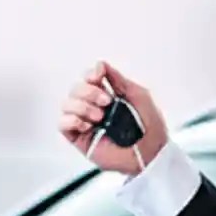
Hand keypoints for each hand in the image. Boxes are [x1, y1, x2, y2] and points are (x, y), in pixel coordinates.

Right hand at [59, 61, 169, 175]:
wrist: (152, 151)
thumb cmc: (150, 127)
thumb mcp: (138, 95)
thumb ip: (118, 79)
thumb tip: (100, 64)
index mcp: (108, 96)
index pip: (89, 79)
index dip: (90, 74)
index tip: (99, 75)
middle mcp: (94, 108)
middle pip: (76, 89)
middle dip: (89, 92)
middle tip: (107, 102)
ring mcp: (87, 123)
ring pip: (67, 104)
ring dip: (82, 106)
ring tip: (100, 117)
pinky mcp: (81, 139)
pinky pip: (63, 124)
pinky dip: (72, 120)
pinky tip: (87, 125)